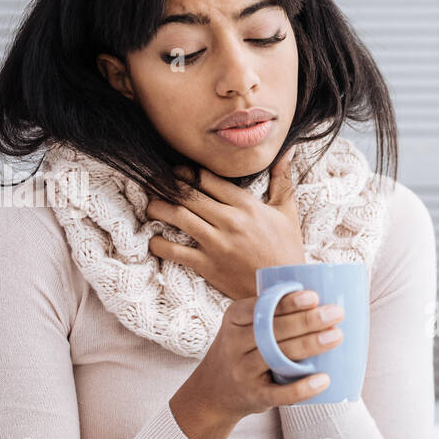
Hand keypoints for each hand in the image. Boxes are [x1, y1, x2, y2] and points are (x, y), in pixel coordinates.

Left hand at [146, 147, 306, 300]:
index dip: (187, 172)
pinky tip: (155, 239)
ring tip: (151, 206)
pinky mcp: (208, 265)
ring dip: (158, 208)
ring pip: (178, 217)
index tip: (177, 171)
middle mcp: (229, 221)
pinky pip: (175, 252)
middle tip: (154, 183)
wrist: (284, 288)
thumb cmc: (286, 250)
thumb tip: (287, 150)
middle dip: (166, 185)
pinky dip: (159, 244)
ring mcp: (216, 244)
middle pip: (188, 194)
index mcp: (246, 205)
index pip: (208, 179)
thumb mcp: (287, 212)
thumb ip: (283, 179)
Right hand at [185, 289, 346, 423]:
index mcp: (234, 319)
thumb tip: (320, 298)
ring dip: (309, 346)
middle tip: (336, 314)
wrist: (214, 390)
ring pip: (278, 357)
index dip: (287, 303)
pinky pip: (280, 393)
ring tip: (336, 336)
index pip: (260, 308)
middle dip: (307, 321)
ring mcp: (243, 372)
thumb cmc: (242, 348)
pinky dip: (303, 388)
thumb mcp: (244, 325)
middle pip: (273, 331)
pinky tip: (324, 379)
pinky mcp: (255, 396)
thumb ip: (271, 312)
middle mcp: (234, 344)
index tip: (314, 297)